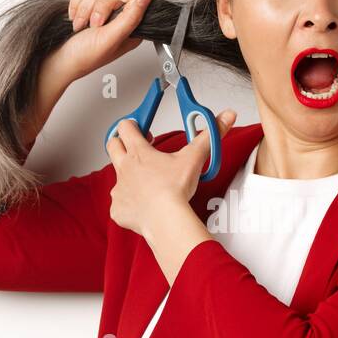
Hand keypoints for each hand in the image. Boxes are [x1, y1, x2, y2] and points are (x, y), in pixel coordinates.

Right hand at [47, 0, 153, 86]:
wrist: (58, 59)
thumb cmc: (84, 57)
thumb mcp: (111, 39)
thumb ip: (131, 17)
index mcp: (132, 25)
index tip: (120, 2)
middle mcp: (120, 15)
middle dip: (102, 5)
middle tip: (95, 25)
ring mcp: (103, 7)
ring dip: (87, 6)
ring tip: (82, 24)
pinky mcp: (87, 0)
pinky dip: (77, 0)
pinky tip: (75, 16)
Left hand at [105, 109, 238, 237]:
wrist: (164, 219)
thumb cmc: (174, 190)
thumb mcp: (194, 158)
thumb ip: (208, 136)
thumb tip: (225, 118)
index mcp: (139, 152)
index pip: (125, 127)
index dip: (133, 123)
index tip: (142, 127)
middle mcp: (125, 168)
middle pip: (112, 145)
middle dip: (121, 142)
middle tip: (135, 147)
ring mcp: (119, 189)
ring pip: (117, 176)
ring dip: (129, 176)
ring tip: (147, 182)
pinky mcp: (118, 209)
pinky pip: (120, 204)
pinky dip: (130, 204)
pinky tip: (144, 206)